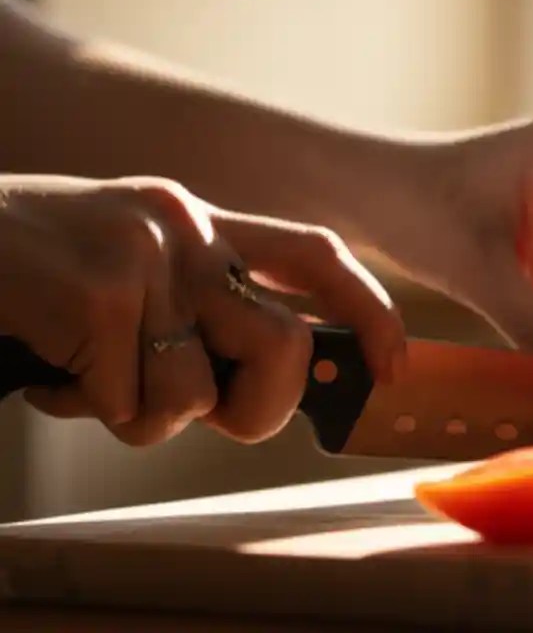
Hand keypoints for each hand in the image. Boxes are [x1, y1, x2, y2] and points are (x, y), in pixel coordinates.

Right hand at [0, 175, 402, 445]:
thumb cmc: (28, 275)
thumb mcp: (129, 269)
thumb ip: (200, 307)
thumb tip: (280, 378)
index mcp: (198, 219)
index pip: (316, 252)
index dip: (370, 312)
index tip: (394, 367)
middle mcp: (182, 225)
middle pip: (282, 347)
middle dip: (248, 411)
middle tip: (183, 411)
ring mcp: (141, 255)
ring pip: (194, 395)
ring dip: (136, 415)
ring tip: (81, 372)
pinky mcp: (95, 294)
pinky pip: (123, 405)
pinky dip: (79, 410)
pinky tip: (45, 369)